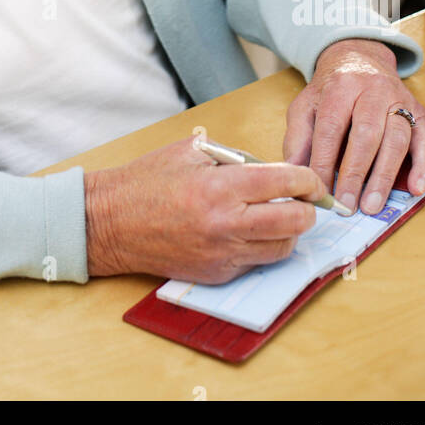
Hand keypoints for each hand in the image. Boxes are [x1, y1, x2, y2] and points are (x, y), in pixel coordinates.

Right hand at [84, 135, 325, 284]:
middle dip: (307, 209)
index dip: (307, 180)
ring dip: (288, 231)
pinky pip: (256, 263)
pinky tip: (251, 232)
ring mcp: (222, 254)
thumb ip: (234, 158)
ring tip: (279, 216)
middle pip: (293, 222)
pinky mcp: (217, 274)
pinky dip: (262, 247)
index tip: (312, 180)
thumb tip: (271, 170)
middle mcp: (225, 223)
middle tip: (305, 201)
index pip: (284, 183)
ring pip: (282, 248)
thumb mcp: (192, 150)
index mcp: (219, 186)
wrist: (112, 222)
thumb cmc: (148, 181)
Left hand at [283, 38, 424, 215]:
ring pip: (396, 139)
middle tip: (346, 205)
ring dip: (384, 176)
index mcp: (341, 86)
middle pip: (366, 134)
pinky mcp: (419, 112)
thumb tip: (295, 170)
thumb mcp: (305, 104)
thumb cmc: (330, 91)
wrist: (360, 60)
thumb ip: (299, 136)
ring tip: (372, 205)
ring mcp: (400, 100)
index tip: (319, 190)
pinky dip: (423, 166)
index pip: (332, 127)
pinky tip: (416, 188)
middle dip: (355, 173)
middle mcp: (373, 90)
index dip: (325, 161)